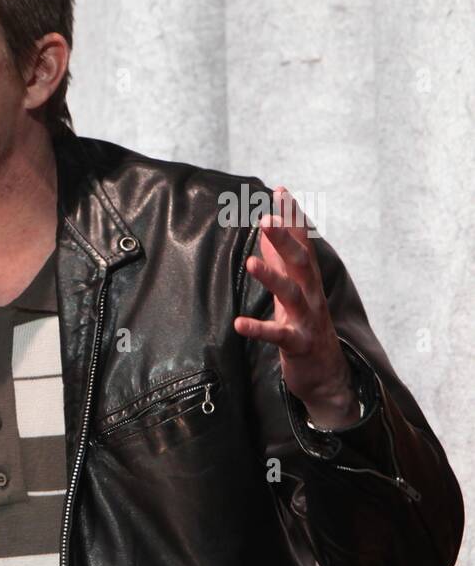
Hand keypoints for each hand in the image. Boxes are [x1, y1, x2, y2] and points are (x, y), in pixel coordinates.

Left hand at [233, 187, 356, 428]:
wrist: (327, 375)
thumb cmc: (305, 327)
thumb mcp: (292, 291)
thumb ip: (281, 261)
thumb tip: (268, 229)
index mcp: (307, 281)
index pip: (302, 243)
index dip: (292, 218)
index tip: (281, 190)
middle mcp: (311, 296)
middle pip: (300, 262)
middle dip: (285, 239)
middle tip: (267, 217)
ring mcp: (307, 320)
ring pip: (292, 295)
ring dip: (271, 277)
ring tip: (251, 262)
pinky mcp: (299, 345)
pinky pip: (279, 336)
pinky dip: (259, 329)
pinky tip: (239, 323)